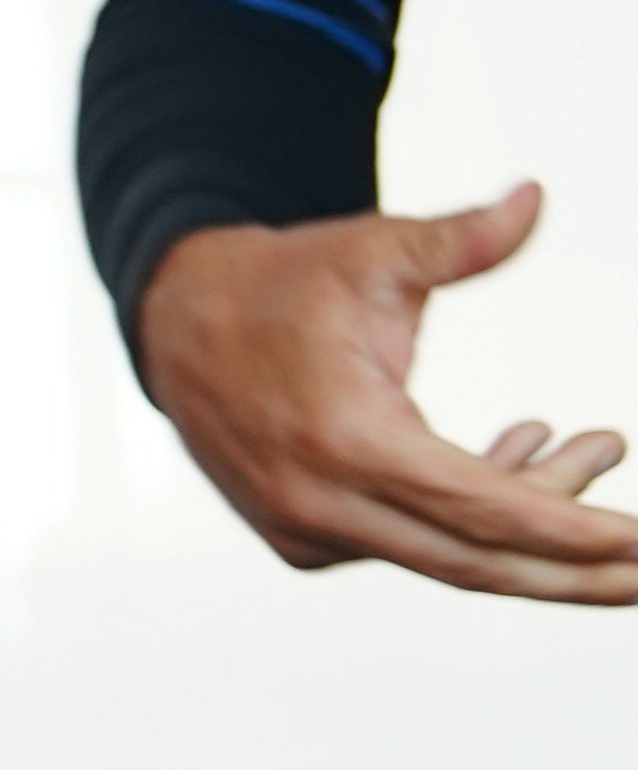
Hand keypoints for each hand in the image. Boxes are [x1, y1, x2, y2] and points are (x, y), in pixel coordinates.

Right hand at [137, 185, 637, 599]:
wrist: (174, 318)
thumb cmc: (282, 282)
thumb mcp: (370, 250)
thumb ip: (460, 239)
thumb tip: (535, 197)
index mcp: (345, 439)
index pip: (485, 511)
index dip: (575, 529)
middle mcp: (321, 503)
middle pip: (479, 564)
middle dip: (579, 572)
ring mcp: (307, 529)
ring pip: (449, 555)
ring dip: (534, 521)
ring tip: (596, 444)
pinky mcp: (303, 535)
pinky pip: (411, 545)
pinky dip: (473, 519)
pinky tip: (521, 452)